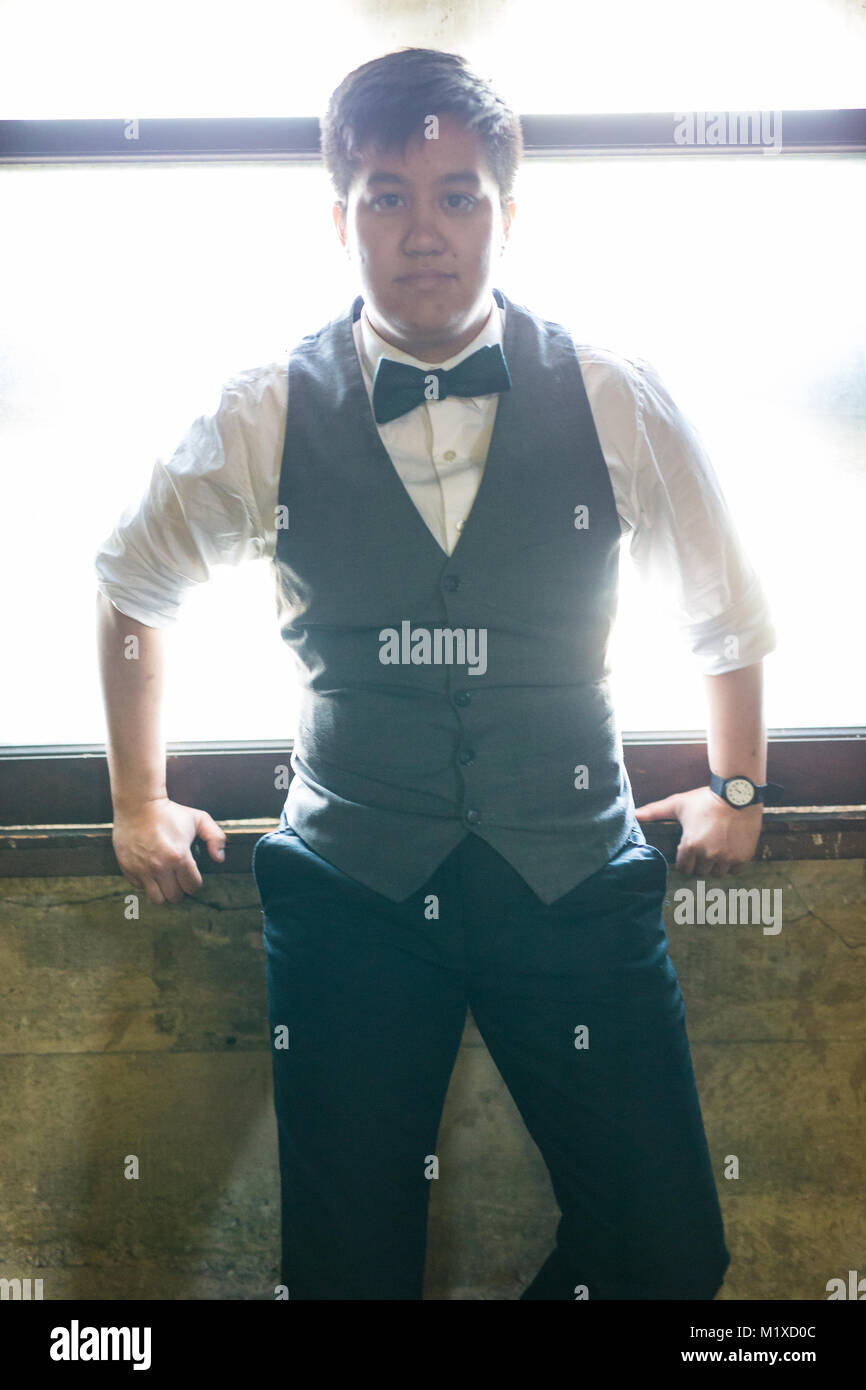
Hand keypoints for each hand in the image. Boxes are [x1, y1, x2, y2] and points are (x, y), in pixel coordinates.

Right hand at [112, 796, 225, 904]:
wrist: (138, 804)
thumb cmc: (170, 812)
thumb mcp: (199, 819)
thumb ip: (216, 837)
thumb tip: (219, 858)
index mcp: (179, 857)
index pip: (192, 886)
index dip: (194, 881)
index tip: (191, 873)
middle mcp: (160, 867)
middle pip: (175, 896)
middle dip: (180, 888)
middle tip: (178, 877)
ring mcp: (142, 869)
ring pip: (157, 899)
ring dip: (163, 891)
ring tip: (165, 879)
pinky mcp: (128, 868)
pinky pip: (140, 888)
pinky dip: (146, 883)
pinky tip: (150, 870)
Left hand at [635, 786, 762, 875]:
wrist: (738, 794)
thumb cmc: (705, 799)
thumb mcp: (678, 804)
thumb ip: (654, 812)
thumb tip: (633, 815)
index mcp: (690, 845)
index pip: (684, 868)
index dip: (685, 859)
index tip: (689, 850)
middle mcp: (709, 855)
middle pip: (701, 872)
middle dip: (700, 862)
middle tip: (704, 847)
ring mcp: (728, 857)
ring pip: (718, 872)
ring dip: (716, 864)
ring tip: (716, 847)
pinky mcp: (744, 857)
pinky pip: (735, 870)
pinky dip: (732, 864)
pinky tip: (729, 850)